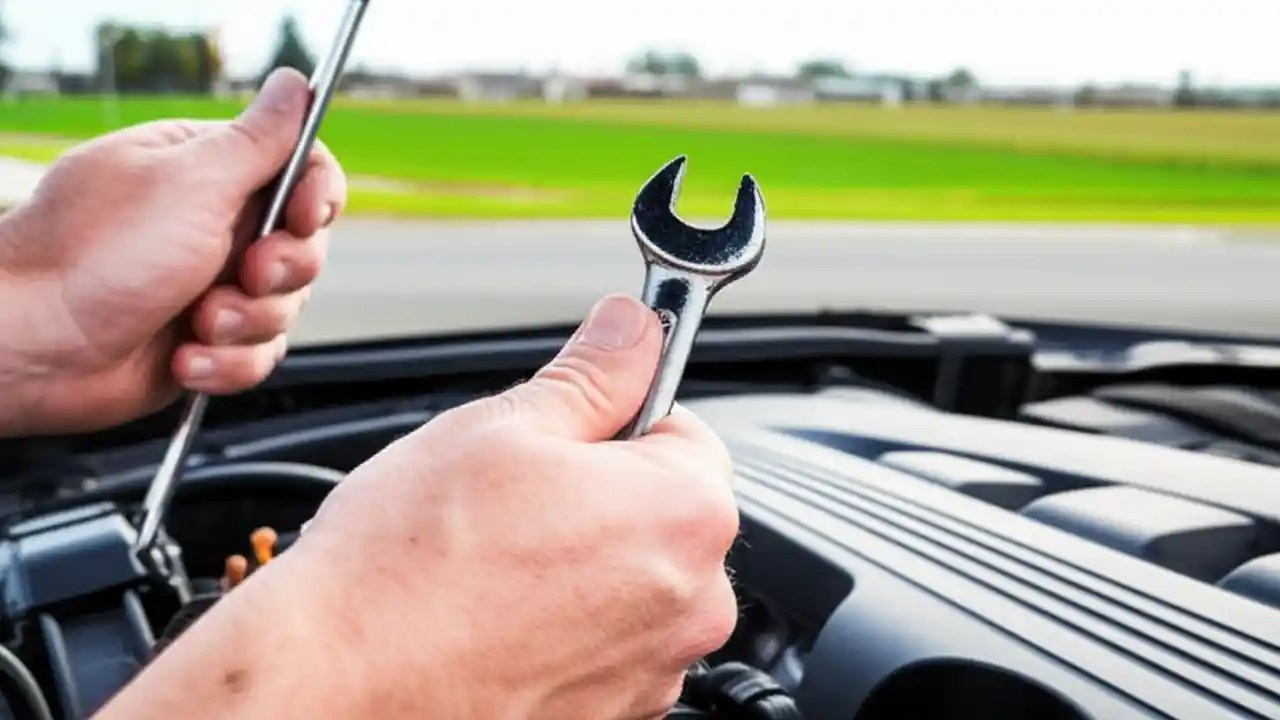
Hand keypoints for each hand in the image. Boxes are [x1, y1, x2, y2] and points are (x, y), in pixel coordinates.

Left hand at [0, 68, 345, 436]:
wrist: (34, 348)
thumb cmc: (95, 256)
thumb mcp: (191, 181)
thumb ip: (259, 139)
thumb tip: (294, 85)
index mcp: (206, 173)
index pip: (299, 169)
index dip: (315, 196)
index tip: (304, 217)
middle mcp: (212, 227)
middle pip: (304, 245)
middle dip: (284, 270)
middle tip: (247, 274)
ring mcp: (210, 287)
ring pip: (286, 308)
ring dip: (247, 323)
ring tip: (198, 323)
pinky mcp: (207, 342)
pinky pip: (257, 356)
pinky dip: (226, 364)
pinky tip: (184, 357)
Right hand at [96, 295, 739, 719]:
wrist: (337, 690)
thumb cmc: (406, 570)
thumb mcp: (500, 428)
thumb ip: (592, 374)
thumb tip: (633, 328)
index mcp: (686, 513)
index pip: (683, 427)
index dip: (616, 420)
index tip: (566, 432)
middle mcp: (693, 602)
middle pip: (664, 512)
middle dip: (603, 494)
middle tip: (513, 499)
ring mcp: (655, 669)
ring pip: (634, 581)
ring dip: (584, 565)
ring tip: (495, 564)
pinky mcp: (613, 717)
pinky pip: (608, 644)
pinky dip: (567, 628)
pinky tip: (498, 618)